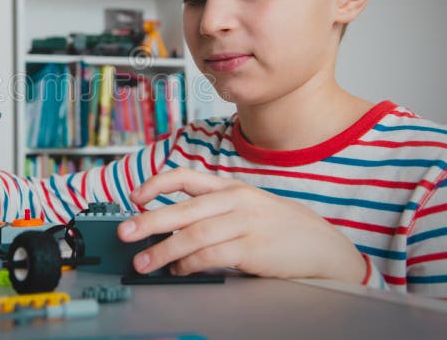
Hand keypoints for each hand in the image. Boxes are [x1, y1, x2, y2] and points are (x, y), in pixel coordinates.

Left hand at [116, 168, 365, 283]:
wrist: (321, 245)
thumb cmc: (278, 228)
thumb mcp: (246, 208)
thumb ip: (213, 212)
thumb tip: (170, 230)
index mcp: (229, 187)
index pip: (185, 176)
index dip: (156, 184)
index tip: (134, 196)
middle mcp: (234, 200)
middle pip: (182, 209)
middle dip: (148, 221)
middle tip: (125, 232)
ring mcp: (244, 224)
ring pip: (193, 235)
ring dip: (163, 251)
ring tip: (143, 262)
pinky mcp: (252, 248)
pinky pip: (211, 256)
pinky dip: (190, 265)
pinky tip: (178, 271)